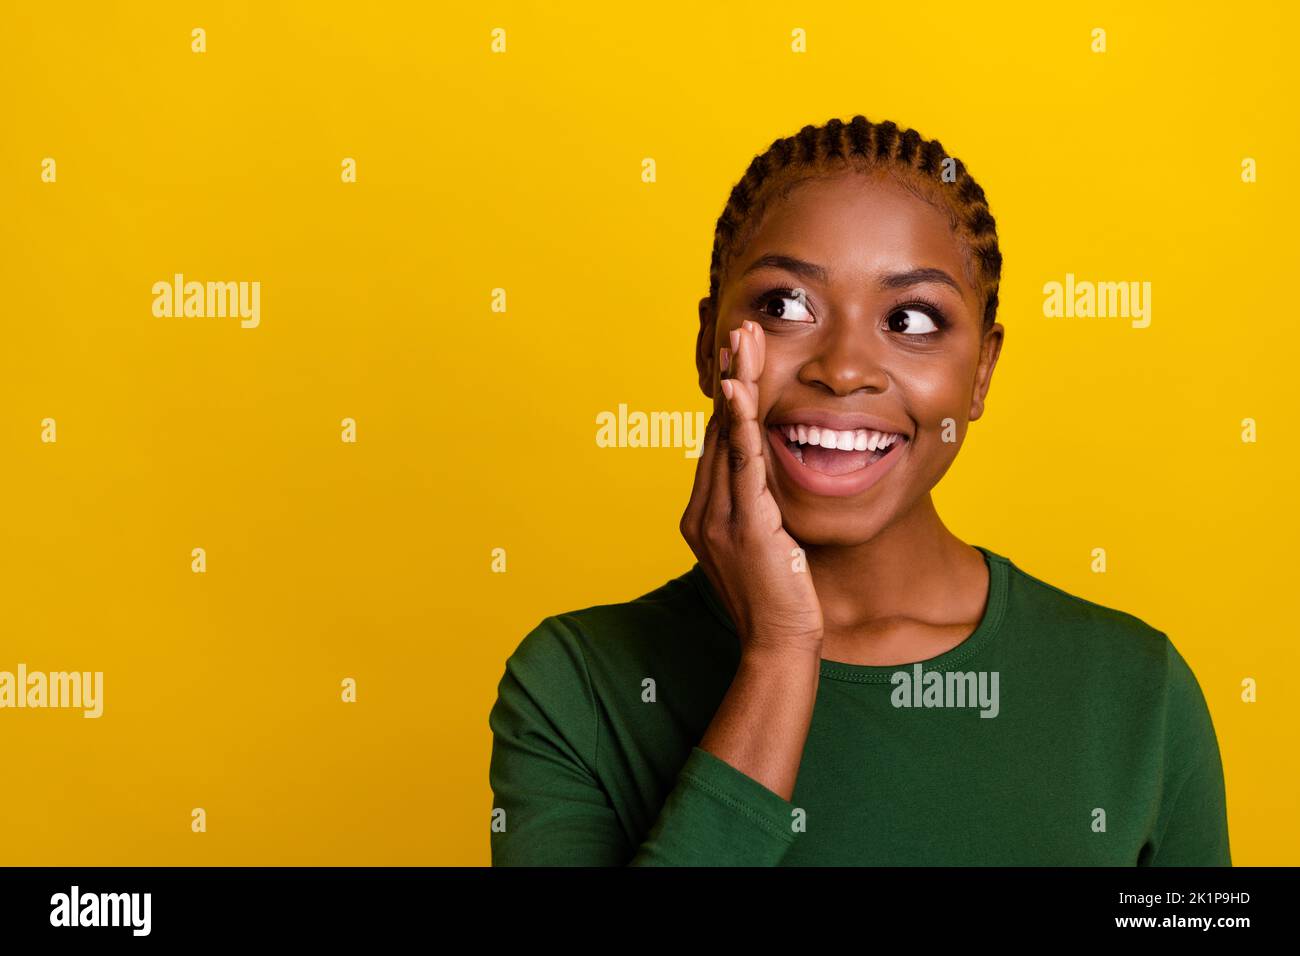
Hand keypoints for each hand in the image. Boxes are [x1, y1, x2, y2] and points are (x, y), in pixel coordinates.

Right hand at [679, 319, 823, 653]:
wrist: (779, 647)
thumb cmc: (780, 603)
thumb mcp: (767, 548)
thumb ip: (760, 513)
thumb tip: (770, 490)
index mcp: (705, 515)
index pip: (717, 443)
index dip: (728, 397)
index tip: (739, 357)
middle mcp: (703, 512)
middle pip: (715, 429)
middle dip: (729, 376)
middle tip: (738, 329)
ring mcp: (718, 519)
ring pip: (724, 437)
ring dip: (735, 384)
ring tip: (742, 341)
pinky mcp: (743, 526)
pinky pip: (740, 464)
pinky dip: (738, 424)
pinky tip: (740, 391)